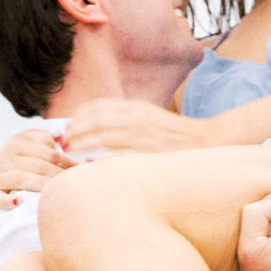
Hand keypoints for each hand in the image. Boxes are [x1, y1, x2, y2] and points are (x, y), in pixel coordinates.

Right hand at [0, 128, 75, 211]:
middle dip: (58, 175)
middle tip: (75, 184)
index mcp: (18, 142)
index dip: (66, 161)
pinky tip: (19, 202)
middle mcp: (6, 156)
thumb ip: (43, 139)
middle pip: (38, 165)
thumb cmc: (16, 165)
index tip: (79, 170)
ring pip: (22, 178)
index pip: (47, 150)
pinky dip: (8, 200)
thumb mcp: (26, 146)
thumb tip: (63, 135)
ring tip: (55, 191)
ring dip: (41, 185)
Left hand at [62, 98, 214, 153]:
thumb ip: (128, 121)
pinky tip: (91, 164)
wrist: (207, 141)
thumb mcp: (150, 119)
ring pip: (103, 134)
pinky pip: (119, 155)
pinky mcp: (149, 151)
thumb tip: (103, 128)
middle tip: (62, 141)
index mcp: (136, 108)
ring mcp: (143, 134)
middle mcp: (137, 117)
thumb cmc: (176, 136)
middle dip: (76, 130)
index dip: (79, 115)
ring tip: (69, 151)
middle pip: (96, 119)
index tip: (68, 126)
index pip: (99, 106)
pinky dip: (102, 159)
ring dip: (83, 142)